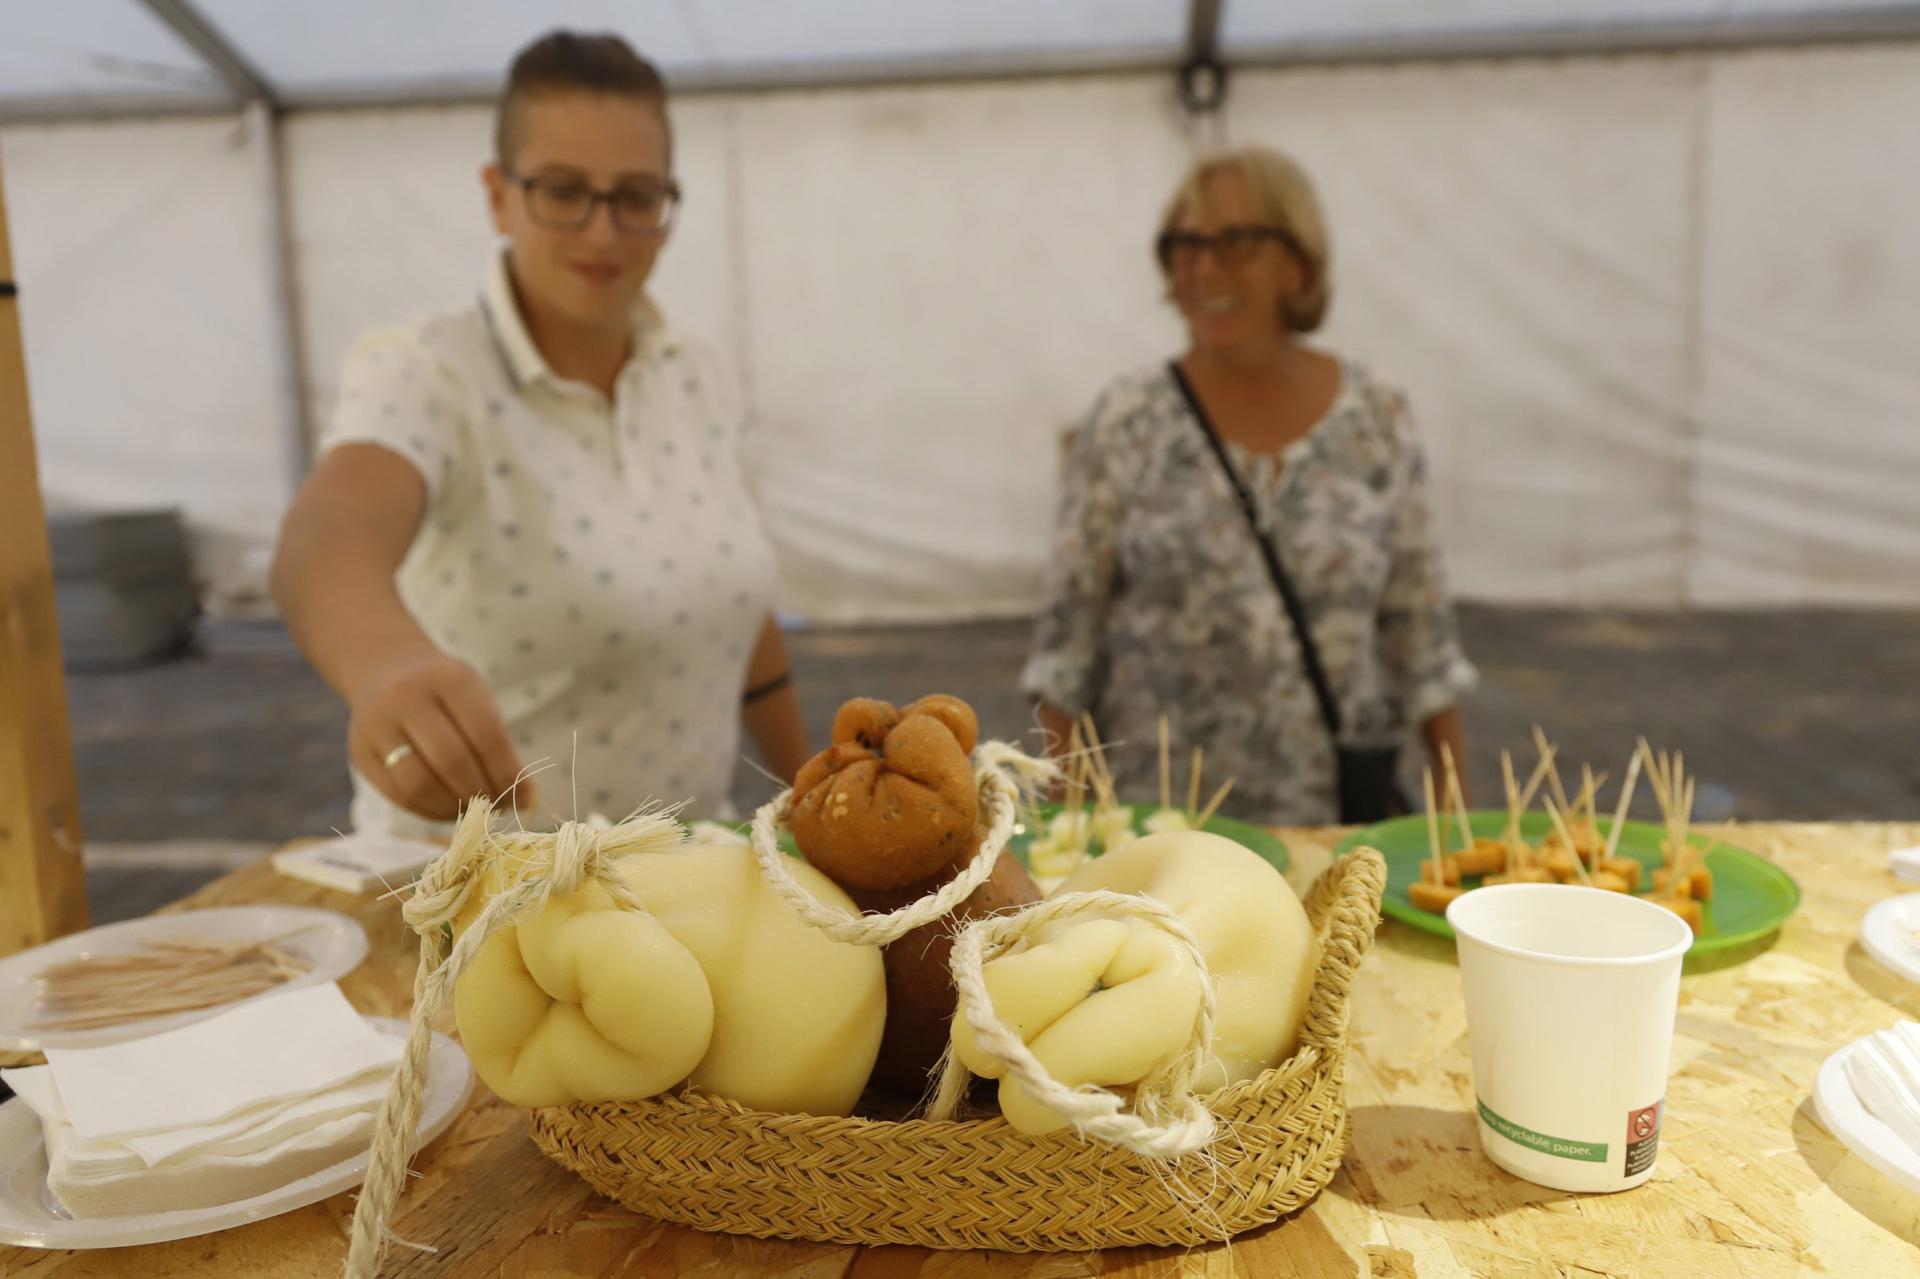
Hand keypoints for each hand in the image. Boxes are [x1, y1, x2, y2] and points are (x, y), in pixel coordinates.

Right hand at [348, 647, 532, 821]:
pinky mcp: (360, 752)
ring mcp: (377, 725)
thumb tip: (527, 800)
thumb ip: (499, 745)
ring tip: (474, 810)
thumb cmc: (444, 691)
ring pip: (418, 784)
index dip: (507, 774)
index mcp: (449, 679)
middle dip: (481, 793)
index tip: (522, 796)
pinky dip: (428, 810)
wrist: (385, 669)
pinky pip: (397, 794)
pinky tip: (448, 809)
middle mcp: (406, 697)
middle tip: (499, 807)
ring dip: (453, 807)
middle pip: (450, 761)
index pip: (486, 735)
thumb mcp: (475, 698)